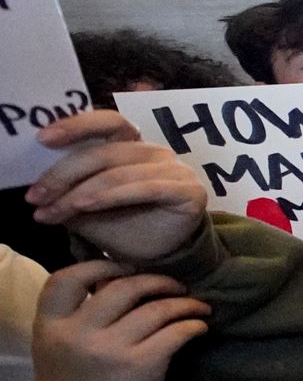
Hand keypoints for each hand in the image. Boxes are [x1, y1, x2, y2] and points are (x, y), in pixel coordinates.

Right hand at [19, 261, 211, 380]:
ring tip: (197, 305)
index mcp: (51, 324)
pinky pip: (174, 333)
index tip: (124, 265)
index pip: (66, 279)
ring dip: (184, 303)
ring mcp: (110, 348)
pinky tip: (198, 326)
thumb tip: (120, 277)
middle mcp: (78, 332)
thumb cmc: (73, 378)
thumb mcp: (60, 341)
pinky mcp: (141, 364)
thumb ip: (79, 312)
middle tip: (175, 286)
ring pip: (155, 309)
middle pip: (122, 287)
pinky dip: (192, 324)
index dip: (97, 265)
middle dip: (156, 280)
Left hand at [23, 110, 209, 262]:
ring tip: (54, 210)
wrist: (162, 258)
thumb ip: (70, 188)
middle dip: (64, 174)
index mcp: (133, 146)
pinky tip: (84, 206)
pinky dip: (110, 196)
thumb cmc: (126, 227)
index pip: (109, 122)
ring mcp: (175, 170)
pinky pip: (144, 188)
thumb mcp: (86, 206)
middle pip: (106, 152)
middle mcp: (155, 152)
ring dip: (81, 191)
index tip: (43, 139)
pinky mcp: (188, 191)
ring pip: (120, 172)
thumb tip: (38, 182)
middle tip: (36, 196)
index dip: (77, 125)